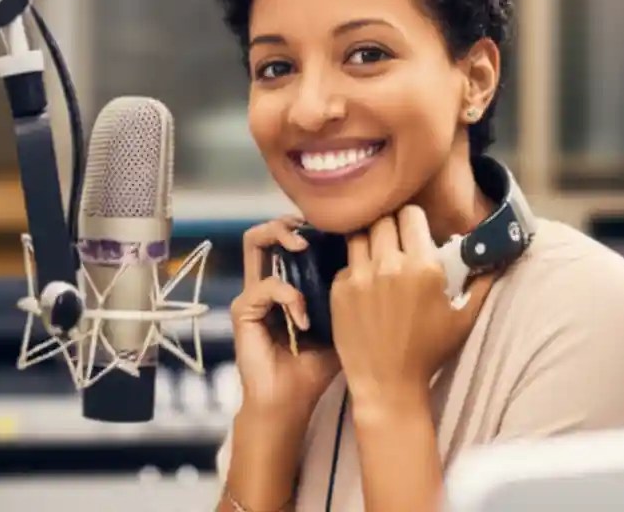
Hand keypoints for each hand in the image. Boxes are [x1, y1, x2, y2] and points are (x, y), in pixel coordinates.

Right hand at [230, 215, 340, 419]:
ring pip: (255, 242)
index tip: (338, 226)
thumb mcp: (342, 323)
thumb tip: (381, 263)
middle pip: (269, 228)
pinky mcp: (243, 311)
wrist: (290, 403)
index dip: (312, 226)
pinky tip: (305, 321)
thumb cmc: (317, 368)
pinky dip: (290, 298)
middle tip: (314, 228)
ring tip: (304, 247)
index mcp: (289, 283)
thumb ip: (351, 294)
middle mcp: (267, 283)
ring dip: (281, 237)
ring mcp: (252, 295)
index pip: (292, 238)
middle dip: (291, 221)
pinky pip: (267, 286)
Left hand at [330, 206, 487, 410]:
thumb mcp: (463, 319)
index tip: (414, 229)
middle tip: (395, 240)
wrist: (388, 384)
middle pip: (383, 218)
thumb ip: (481, 284)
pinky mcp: (338, 289)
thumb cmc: (430, 352)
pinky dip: (354, 267)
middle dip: (390, 225)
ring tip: (375, 255)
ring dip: (368, 240)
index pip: (411, 215)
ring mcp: (360, 276)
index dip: (413, 219)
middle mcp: (390, 264)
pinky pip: (345, 263)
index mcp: (424, 266)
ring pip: (359, 235)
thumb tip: (496, 259)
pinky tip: (363, 283)